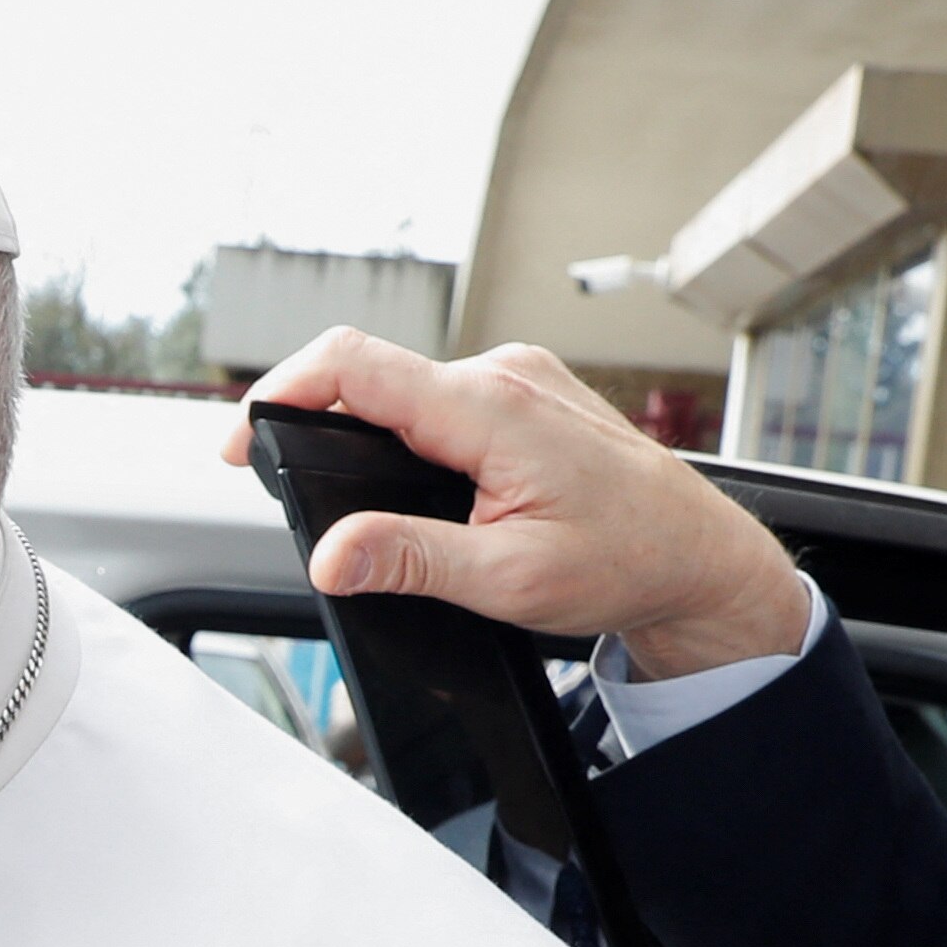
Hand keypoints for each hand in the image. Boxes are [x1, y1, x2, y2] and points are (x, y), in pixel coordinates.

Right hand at [228, 332, 809, 679]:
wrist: (701, 559)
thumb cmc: (629, 561)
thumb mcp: (508, 580)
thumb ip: (408, 560)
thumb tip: (330, 556)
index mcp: (492, 408)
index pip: (354, 365)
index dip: (280, 391)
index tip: (244, 439)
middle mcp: (504, 374)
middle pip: (371, 374)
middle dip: (315, 419)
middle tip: (281, 474)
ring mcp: (517, 377)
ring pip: (406, 387)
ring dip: (366, 430)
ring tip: (351, 489)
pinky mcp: (524, 391)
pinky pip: (441, 396)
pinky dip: (408, 432)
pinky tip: (416, 479)